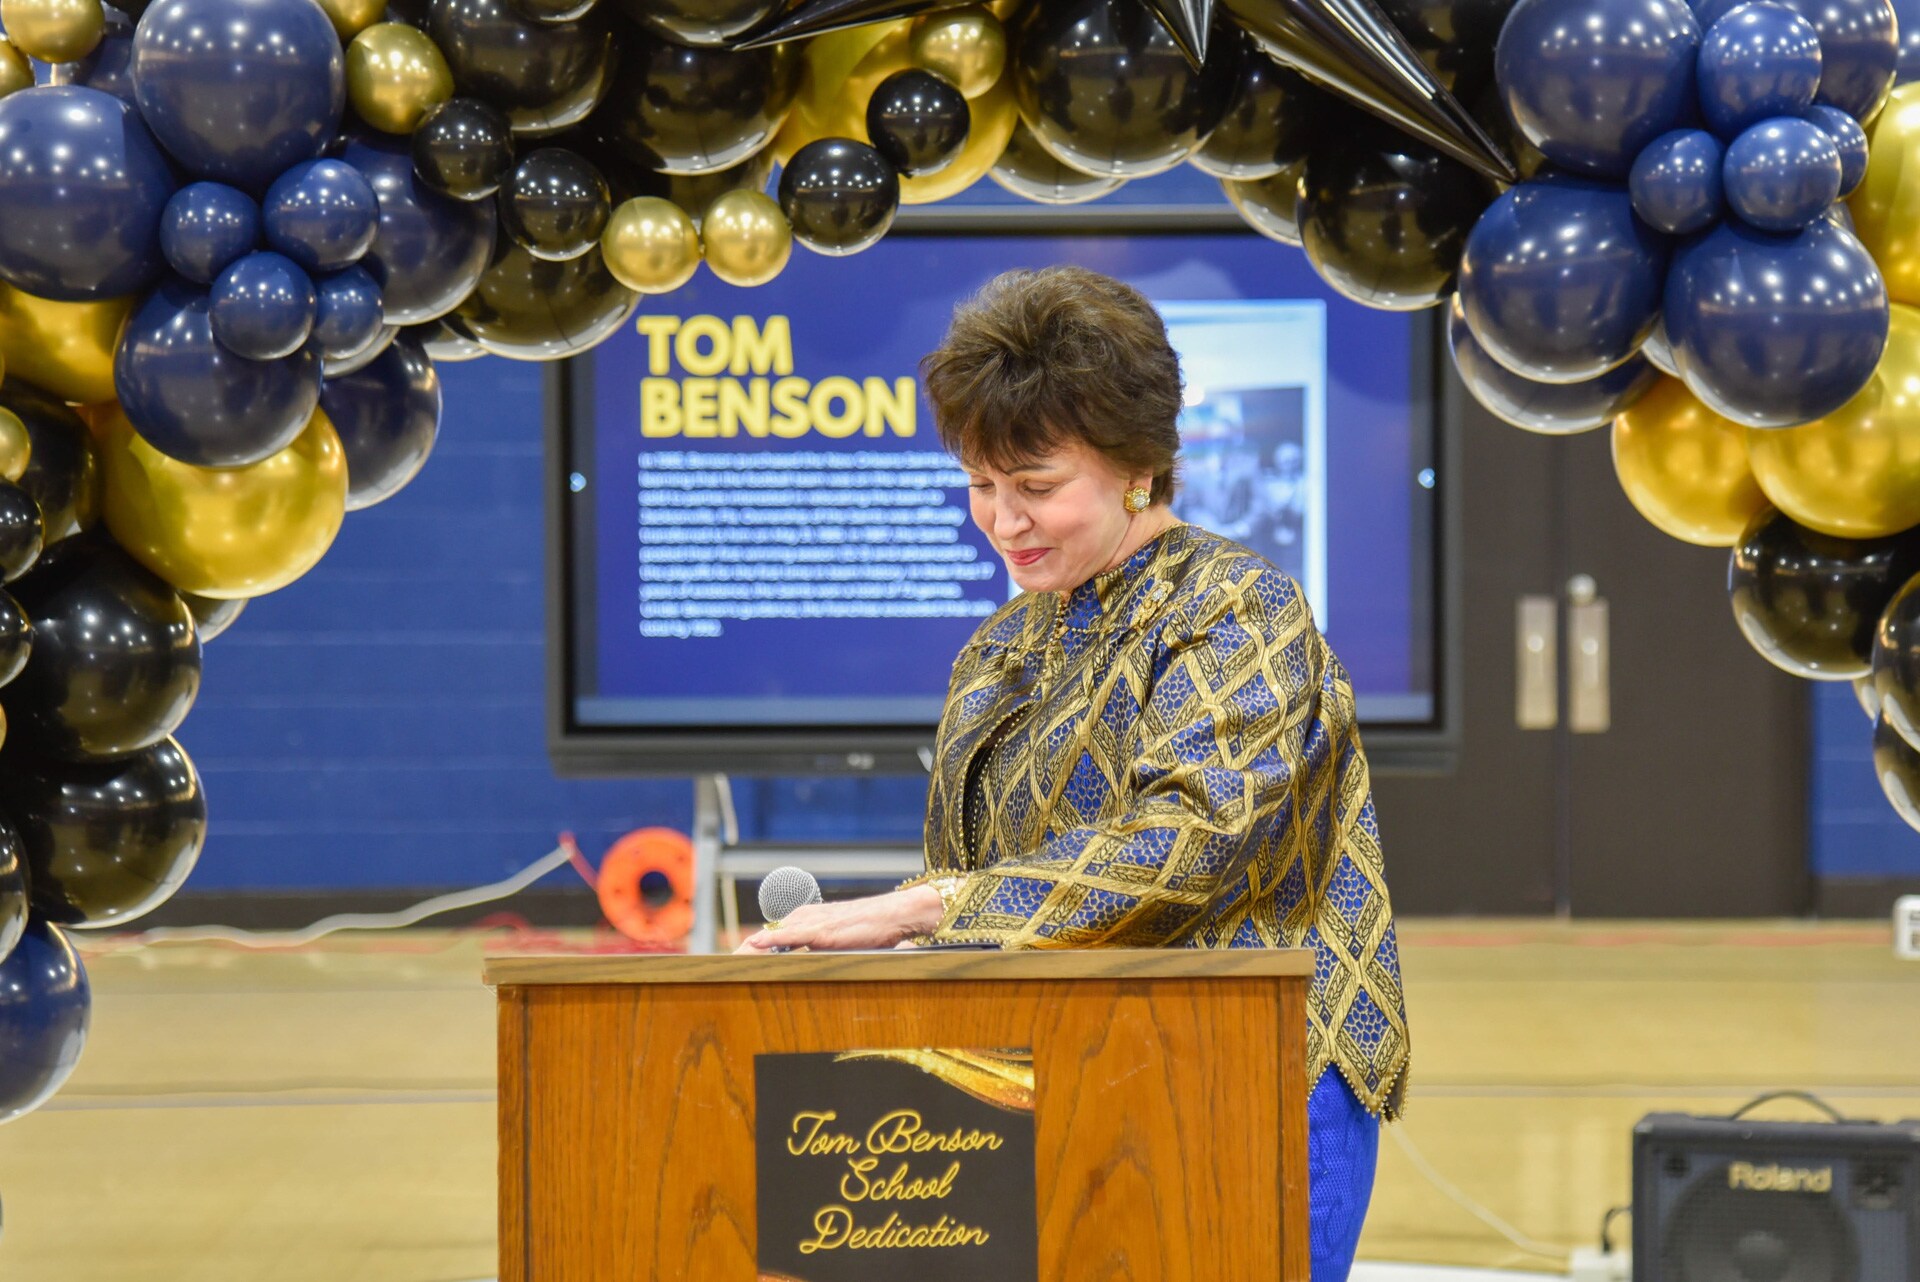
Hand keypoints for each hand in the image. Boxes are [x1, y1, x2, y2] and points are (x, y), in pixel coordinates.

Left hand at [735, 886, 944, 953]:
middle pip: (765, 938)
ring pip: (773, 936)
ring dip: (750, 949)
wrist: (891, 916)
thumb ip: (820, 950)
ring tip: (729, 962)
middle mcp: (803, 918)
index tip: (731, 965)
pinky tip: (756, 943)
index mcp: (805, 921)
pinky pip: (791, 935)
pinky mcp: (821, 930)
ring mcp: (811, 923)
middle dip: (741, 953)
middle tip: (718, 969)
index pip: (771, 938)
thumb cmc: (870, 929)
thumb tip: (808, 968)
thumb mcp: (839, 941)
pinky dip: (772, 939)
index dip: (750, 952)